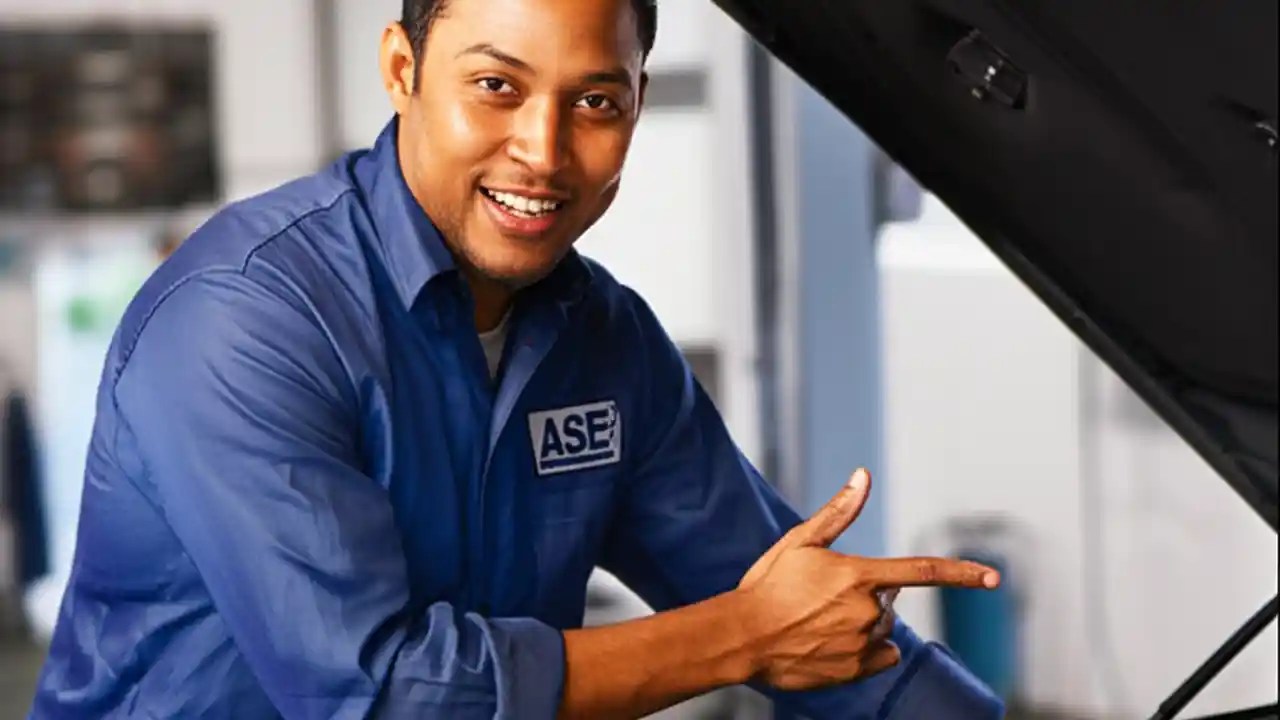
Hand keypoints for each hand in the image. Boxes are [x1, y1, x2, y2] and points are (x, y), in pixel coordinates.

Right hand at [738, 469, 999, 691]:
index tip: (993, 578)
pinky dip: (865, 650)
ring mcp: (863, 644)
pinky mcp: (855, 671)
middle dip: (867, 593)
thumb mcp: (799, 542)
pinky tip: (832, 642)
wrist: (741, 638)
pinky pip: (880, 657)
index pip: (922, 571)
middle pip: (888, 600)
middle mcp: (867, 612)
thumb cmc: (766, 586)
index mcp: (858, 576)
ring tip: (819, 620)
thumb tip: (863, 476)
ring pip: (881, 629)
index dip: (961, 573)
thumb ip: (838, 512)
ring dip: (862, 622)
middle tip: (824, 594)